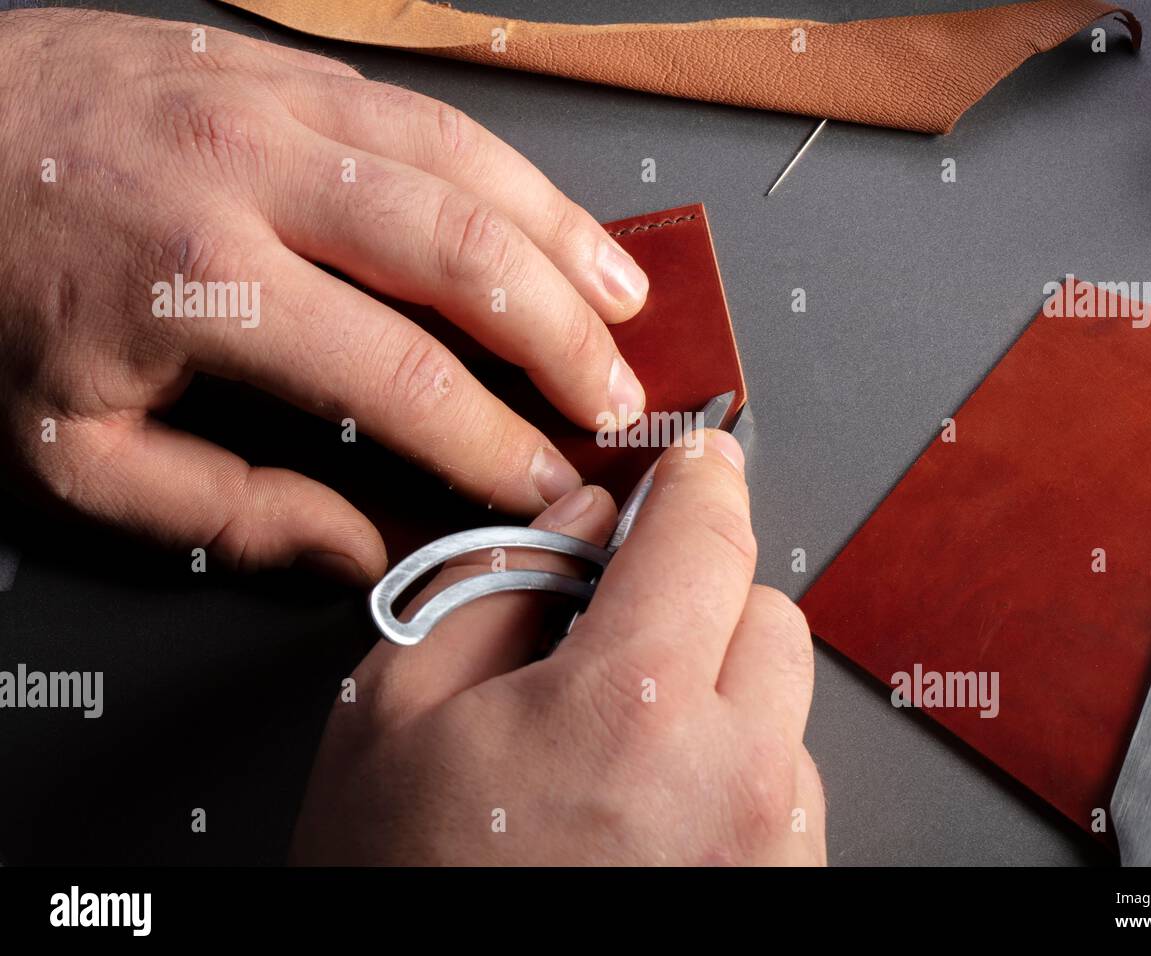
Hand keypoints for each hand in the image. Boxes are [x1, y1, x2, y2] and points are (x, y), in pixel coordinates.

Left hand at [0, 9, 647, 583]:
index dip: (494, 440)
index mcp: (196, 278)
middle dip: (564, 333)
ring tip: (626, 299)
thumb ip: (228, 511)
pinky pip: (421, 109)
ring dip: (562, 236)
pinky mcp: (273, 65)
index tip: (545, 483)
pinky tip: (544, 212)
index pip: (399, 372)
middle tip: (618, 396)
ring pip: (463, 161)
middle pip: (461, 250)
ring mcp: (266, 100)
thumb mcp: (69, 452)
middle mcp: (246, 172)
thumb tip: (358, 549)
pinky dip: (504, 169)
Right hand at [292, 431, 825, 864]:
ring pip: (786, 704)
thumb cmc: (406, 885)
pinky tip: (651, 811)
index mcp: (630, 705)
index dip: (696, 480)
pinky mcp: (787, 891)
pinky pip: (786, 787)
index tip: (696, 461)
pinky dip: (736, 771)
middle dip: (701, 602)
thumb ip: (496, 584)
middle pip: (768, 612)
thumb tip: (578, 521)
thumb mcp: (395, 715)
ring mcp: (771, 848)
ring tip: (622, 752)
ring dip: (721, 693)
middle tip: (622, 637)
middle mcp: (732, 776)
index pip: (706, 534)